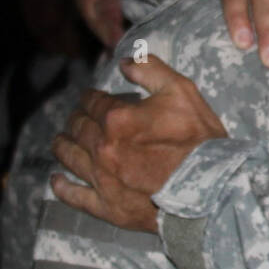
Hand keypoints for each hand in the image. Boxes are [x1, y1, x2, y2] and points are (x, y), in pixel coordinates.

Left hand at [50, 55, 227, 233]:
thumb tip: (124, 62)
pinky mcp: (108, 207)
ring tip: (61, 142)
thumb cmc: (199, 139)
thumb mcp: (182, 92)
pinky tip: (56, 180)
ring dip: (63, 146)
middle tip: (79, 119)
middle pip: (78, 128)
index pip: (92, 102)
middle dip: (77, 120)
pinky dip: (62, 187)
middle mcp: (102, 148)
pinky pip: (75, 196)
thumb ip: (150, 70)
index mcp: (117, 119)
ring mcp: (103, 179)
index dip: (90, 97)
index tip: (91, 98)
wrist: (212, 188)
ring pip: (70, 158)